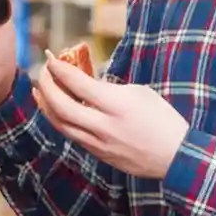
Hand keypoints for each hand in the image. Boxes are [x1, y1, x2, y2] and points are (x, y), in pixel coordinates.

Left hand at [33, 51, 189, 179]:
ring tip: (41, 91)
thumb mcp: (139, 93)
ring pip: (61, 124)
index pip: (78, 84)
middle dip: (47, 86)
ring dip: (46, 105)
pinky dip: (60, 120)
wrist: (175, 156)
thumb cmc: (162, 119)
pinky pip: (72, 135)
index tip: (51, 59)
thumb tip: (85, 84)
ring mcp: (99, 143)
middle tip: (44, 73)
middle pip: (61, 106)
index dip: (60, 70)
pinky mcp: (99, 154)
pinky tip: (56, 110)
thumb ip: (109, 89)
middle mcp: (103, 125)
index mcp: (117, 105)